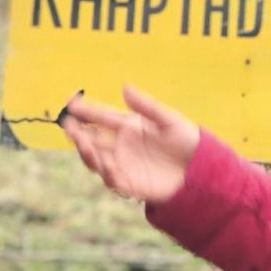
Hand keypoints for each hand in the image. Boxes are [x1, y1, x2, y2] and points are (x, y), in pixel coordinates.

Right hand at [59, 84, 200, 204]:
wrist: (200, 171)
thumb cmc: (187, 141)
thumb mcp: (169, 120)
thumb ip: (146, 106)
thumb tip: (124, 87)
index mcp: (128, 126)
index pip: (101, 116)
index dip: (85, 110)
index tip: (71, 101)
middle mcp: (120, 145)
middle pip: (92, 139)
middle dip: (78, 133)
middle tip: (69, 125)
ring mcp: (122, 164)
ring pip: (95, 159)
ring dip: (86, 152)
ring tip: (83, 142)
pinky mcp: (129, 183)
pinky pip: (111, 178)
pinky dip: (106, 171)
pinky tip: (105, 162)